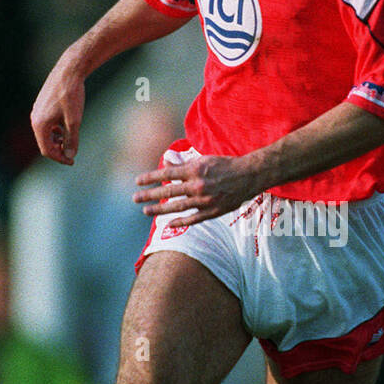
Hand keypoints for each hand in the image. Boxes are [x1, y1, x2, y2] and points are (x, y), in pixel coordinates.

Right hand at [30, 60, 84, 163]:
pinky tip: (65, 128)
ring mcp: (37, 111)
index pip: (47, 150)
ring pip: (45, 133)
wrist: (69, 71)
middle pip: (44, 143)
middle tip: (72, 153)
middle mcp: (35, 119)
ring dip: (57, 140)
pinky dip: (55, 130)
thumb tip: (70, 156)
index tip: (72, 161)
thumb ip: (72, 140)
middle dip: (58, 150)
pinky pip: (46, 124)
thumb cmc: (71, 96)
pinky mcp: (41, 105)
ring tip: (70, 141)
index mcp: (40, 125)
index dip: (60, 158)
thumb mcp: (74, 121)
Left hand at [133, 154, 260, 225]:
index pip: (167, 174)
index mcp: (195, 169)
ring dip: (160, 209)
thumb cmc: (225, 165)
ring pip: (177, 206)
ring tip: (146, 210)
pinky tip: (169, 224)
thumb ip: (184, 164)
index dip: (151, 178)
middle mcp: (198, 185)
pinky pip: (193, 219)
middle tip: (135, 198)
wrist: (249, 176)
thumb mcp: (204, 160)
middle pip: (168, 191)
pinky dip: (181, 222)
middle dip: (149, 195)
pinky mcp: (213, 211)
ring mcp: (205, 200)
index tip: (138, 181)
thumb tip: (166, 163)